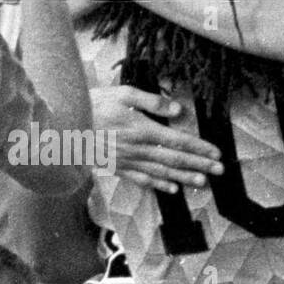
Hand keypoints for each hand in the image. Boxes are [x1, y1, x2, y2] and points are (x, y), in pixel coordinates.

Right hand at [92, 84, 223, 193]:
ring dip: (184, 177)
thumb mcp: (123, 94)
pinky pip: (142, 179)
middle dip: (199, 164)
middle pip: (175, 158)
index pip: (179, 140)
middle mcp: (139, 149)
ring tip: (203, 182)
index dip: (199, 147)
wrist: (64, 128)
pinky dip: (159, 185)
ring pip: (162, 172)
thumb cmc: (93, 105)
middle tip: (219, 170)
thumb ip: (153, 101)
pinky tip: (172, 189)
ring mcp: (128, 161)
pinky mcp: (118, 168)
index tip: (216, 152)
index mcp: (143, 129)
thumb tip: (178, 110)